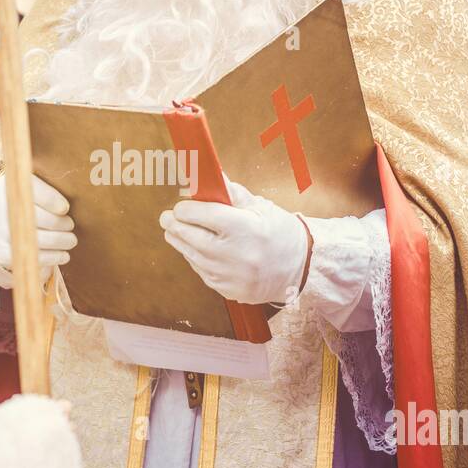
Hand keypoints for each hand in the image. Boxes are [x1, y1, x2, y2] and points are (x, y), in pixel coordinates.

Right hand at [0, 174, 76, 288]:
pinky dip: (53, 257)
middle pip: (38, 218)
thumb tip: (77, 194)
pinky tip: (64, 254)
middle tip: (70, 225)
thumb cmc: (25, 202)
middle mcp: (1, 208)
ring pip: (38, 240)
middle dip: (60, 223)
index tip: (65, 208)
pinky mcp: (2, 252)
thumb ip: (50, 188)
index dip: (53, 201)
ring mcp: (0, 232)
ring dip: (61, 241)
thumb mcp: (32, 188)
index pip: (34, 192)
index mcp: (10, 186)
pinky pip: (33, 257)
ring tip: (71, 240)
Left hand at [159, 180, 306, 304]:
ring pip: (192, 256)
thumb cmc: (280, 233)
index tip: (180, 205)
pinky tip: (195, 250)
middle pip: (191, 237)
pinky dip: (195, 259)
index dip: (186, 208)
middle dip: (175, 224)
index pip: (204, 215)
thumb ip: (232, 194)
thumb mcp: (261, 208)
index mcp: (246, 228)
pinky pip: (202, 272)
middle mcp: (237, 254)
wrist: (300, 269)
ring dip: (180, 242)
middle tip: (167, 217)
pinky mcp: (228, 290)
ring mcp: (231, 276)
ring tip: (174, 231)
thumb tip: (209, 177)